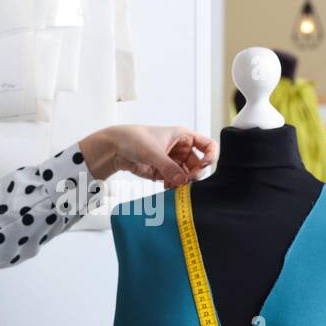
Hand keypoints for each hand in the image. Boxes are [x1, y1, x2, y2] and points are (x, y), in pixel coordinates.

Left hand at [79, 125, 217, 186]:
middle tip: (187, 180)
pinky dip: (174, 187)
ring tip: (177, 186)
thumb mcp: (153, 152)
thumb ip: (168, 167)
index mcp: (184, 136)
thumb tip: (182, 181)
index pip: (208, 145)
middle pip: (199, 165)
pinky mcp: (164, 173)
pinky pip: (176, 182)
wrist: (115, 149)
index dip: (210, 155)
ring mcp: (173, 162)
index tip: (204, 164)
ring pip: (187, 176)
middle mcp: (181, 149)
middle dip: (195, 174)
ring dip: (184, 183)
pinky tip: (168, 188)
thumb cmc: (134, 139)